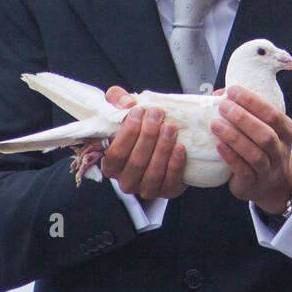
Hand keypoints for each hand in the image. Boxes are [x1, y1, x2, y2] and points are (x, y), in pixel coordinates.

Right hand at [99, 86, 187, 200]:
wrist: (164, 144)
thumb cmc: (140, 128)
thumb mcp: (126, 111)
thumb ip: (118, 99)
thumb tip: (127, 102)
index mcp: (111, 165)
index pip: (116, 153)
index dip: (128, 133)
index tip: (139, 112)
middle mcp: (126, 181)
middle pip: (136, 162)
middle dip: (148, 136)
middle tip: (158, 115)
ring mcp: (146, 189)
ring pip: (153, 173)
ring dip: (162, 148)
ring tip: (170, 128)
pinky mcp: (167, 192)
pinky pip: (170, 182)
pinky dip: (175, 164)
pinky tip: (180, 148)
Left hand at [212, 85, 291, 213]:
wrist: (271, 183)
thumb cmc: (261, 147)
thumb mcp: (263, 128)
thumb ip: (246, 110)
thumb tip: (219, 93)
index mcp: (285, 131)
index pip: (273, 114)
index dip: (253, 101)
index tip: (233, 91)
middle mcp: (280, 150)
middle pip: (266, 134)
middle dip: (243, 118)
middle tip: (223, 106)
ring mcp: (269, 168)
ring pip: (255, 154)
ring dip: (234, 137)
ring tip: (215, 125)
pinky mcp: (253, 182)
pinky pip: (243, 170)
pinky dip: (231, 156)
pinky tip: (218, 145)